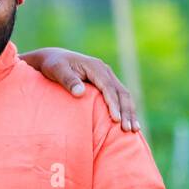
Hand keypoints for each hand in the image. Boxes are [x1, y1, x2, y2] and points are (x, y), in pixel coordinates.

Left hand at [19, 47, 138, 131]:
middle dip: (126, 111)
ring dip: (130, 112)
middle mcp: (105, 71)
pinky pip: (120, 97)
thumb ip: (68, 80)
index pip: (108, 87)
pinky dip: (126, 110)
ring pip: (124, 95)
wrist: (54, 58)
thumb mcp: (57, 70)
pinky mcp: (106, 84)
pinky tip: (130, 123)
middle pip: (121, 92)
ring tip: (134, 129)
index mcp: (95, 67)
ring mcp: (107, 77)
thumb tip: (80, 92)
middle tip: (129, 129)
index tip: (116, 119)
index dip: (113, 104)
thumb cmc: (53, 66)